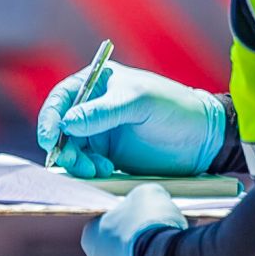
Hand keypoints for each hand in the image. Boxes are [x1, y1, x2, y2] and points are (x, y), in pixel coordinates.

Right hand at [36, 62, 224, 179]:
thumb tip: (66, 123)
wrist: (204, 139)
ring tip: (97, 170)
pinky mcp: (109, 156)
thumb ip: (102, 112)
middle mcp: (95, 108)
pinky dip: (89, 171)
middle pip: (62, 128)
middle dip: (64, 146)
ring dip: (77, 162)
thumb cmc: (175, 108)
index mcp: (98, 84)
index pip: (62, 98)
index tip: (51, 139)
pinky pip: (87, 164)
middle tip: (76, 162)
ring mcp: (101, 133)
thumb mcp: (138, 103)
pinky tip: (106, 172)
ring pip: (73, 150)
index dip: (51, 117)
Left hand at [80, 184, 182, 255]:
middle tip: (157, 230)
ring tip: (168, 248)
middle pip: (118, 247)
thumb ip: (141, 196)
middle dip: (136, 238)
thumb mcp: (147, 194)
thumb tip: (149, 199)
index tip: (142, 213)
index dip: (126, 215)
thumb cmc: (150, 225)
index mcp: (91, 237)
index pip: (106, 222)